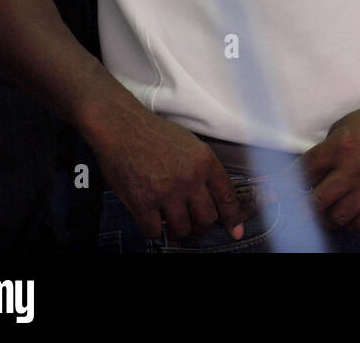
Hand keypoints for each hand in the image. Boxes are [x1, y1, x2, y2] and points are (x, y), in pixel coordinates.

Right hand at [89, 107, 246, 240]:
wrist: (123, 127)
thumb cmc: (155, 134)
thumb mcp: (191, 145)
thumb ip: (203, 170)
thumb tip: (209, 197)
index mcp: (205, 162)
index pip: (226, 197)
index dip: (233, 218)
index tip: (236, 232)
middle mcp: (190, 178)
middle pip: (207, 218)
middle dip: (201, 225)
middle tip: (192, 222)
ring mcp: (167, 192)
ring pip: (183, 229)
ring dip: (178, 230)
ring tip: (172, 222)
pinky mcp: (143, 202)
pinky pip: (155, 231)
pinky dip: (155, 230)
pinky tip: (152, 220)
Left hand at [299, 88, 359, 233]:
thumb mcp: (346, 123)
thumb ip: (327, 148)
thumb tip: (311, 172)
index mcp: (339, 146)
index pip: (302, 172)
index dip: (286, 183)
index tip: (279, 191)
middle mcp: (352, 169)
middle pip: (315, 202)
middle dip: (303, 206)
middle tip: (302, 204)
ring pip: (336, 218)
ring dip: (326, 216)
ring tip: (326, 209)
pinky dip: (351, 223)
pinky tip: (349, 212)